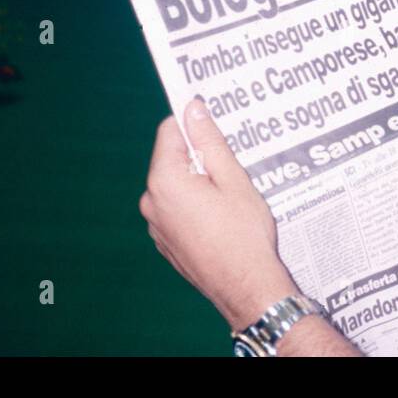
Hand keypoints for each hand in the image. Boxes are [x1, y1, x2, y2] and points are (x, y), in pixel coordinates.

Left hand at [139, 97, 296, 330]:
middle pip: (173, 159)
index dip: (194, 122)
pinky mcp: (165, 242)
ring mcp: (155, 225)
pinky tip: (222, 217)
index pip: (170, 131)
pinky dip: (195, 205)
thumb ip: (210, 142)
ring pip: (176, 186)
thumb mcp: (233, 179)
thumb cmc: (244, 233)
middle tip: (233, 166)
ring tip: (231, 195)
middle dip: (200, 156)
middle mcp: (152, 202)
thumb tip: (193, 109)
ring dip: (199, 182)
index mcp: (165, 181)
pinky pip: (177, 210)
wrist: (246, 288)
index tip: (217, 122)